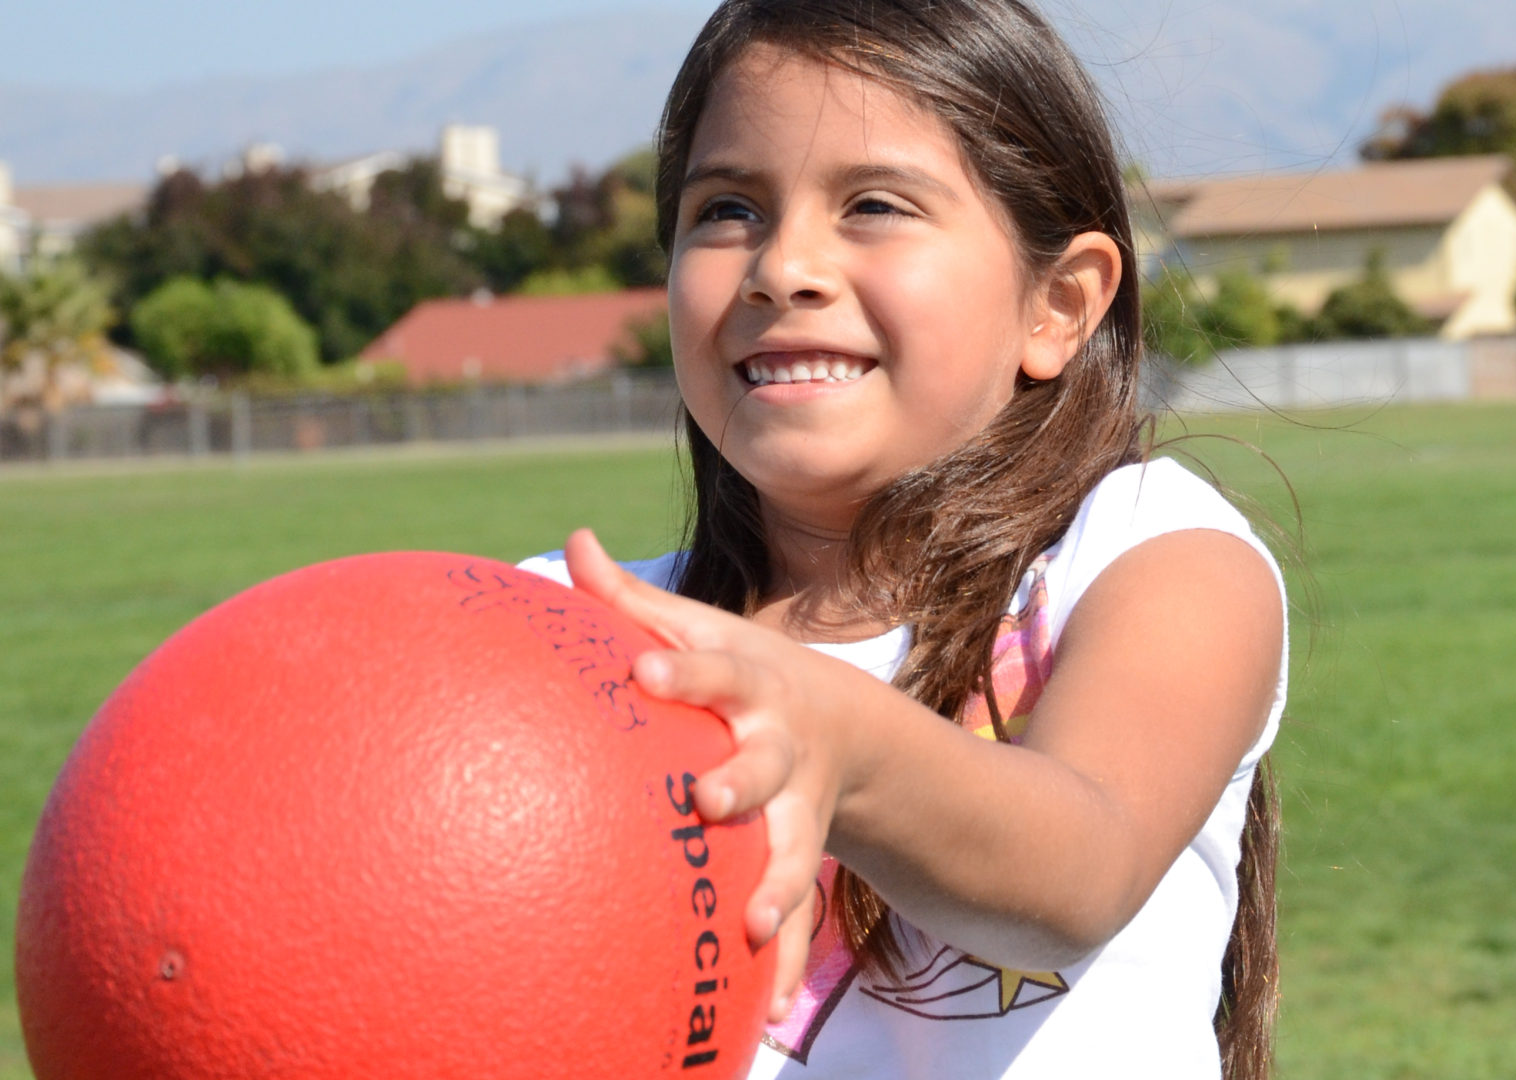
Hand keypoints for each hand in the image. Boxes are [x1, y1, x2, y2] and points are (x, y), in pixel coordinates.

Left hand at [563, 529, 852, 1022]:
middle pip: (764, 762)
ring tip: (755, 921)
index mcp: (749, 684)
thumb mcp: (704, 631)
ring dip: (778, 882)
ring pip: (793, 845)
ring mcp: (798, 805)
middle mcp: (781, 745)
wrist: (851, 731)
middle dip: (741, 780)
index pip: (715, 668)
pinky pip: (797, 905)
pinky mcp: (802, 854)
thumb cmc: (741, 677)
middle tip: (706, 797)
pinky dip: (785, 948)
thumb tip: (575, 540)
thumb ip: (632, 600)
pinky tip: (764, 996)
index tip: (644, 669)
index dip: (683, 667)